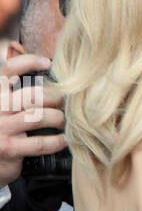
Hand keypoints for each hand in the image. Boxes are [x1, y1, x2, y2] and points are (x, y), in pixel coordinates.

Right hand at [0, 47, 65, 186]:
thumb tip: (49, 79)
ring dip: (59, 119)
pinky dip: (57, 141)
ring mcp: (1, 128)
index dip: (29, 61)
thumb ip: (18, 95)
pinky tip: (63, 140)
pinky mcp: (9, 148)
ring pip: (39, 117)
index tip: (48, 62)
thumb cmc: (3, 131)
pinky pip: (40, 143)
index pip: (9, 69)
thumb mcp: (5, 110)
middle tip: (67, 102)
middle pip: (32, 94)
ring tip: (65, 121)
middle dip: (55, 97)